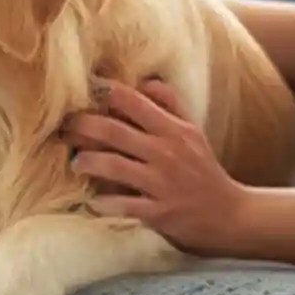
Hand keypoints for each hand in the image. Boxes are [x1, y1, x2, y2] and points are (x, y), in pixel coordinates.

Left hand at [60, 78, 249, 255]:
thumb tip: (145, 80)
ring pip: (113, 166)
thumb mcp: (192, 131)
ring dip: (87, 162)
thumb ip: (170, 103)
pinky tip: (92, 199)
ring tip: (75, 162)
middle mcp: (166, 152)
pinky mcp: (159, 212)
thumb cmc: (203, 169)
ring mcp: (161, 183)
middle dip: (83, 125)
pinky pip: (123, 205)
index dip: (105, 91)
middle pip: (114, 131)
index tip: (84, 88)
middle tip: (64, 126)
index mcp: (173, 130)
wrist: (229, 214)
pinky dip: (104, 202)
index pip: (134, 101)